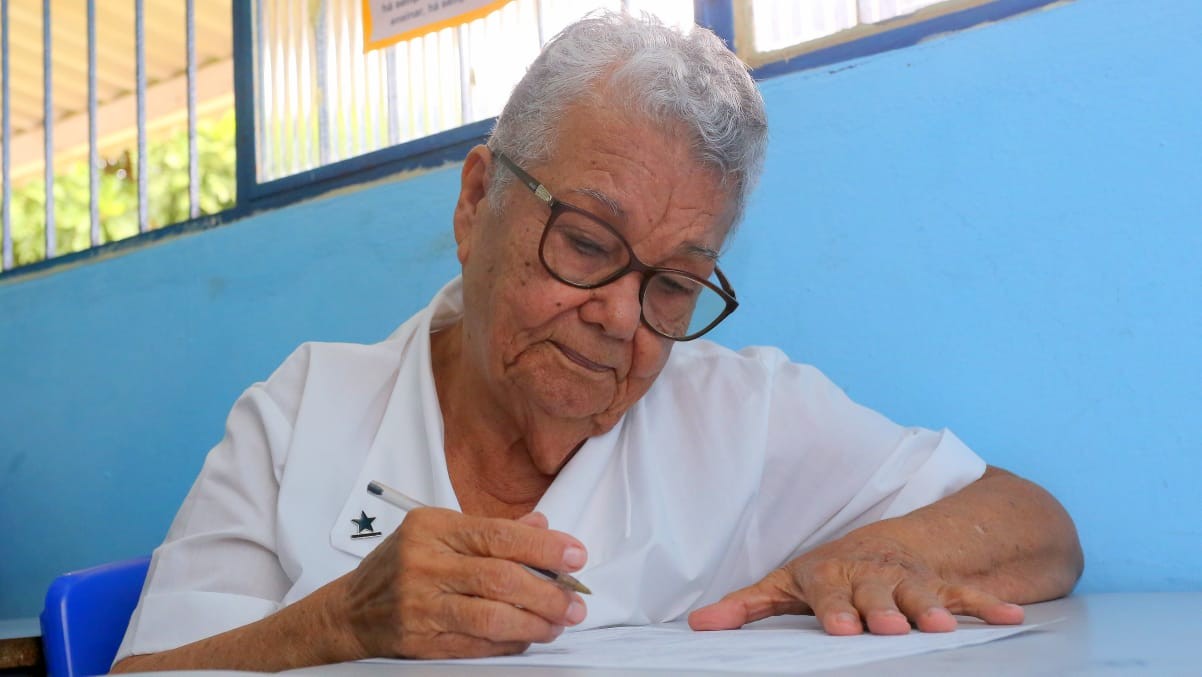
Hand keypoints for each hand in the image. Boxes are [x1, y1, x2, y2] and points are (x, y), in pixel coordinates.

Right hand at [335, 508, 587, 658]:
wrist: (350, 611)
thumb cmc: (401, 564)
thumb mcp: (438, 532)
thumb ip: (490, 530)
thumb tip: (543, 525)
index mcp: (433, 528)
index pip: (499, 535)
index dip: (544, 547)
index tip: (576, 556)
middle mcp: (424, 563)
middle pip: (500, 577)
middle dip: (547, 592)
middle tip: (575, 601)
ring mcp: (420, 604)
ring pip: (491, 616)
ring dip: (534, 622)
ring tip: (558, 623)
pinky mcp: (420, 640)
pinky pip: (476, 644)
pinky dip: (510, 642)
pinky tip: (528, 637)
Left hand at [688, 533, 1023, 634]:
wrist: (886, 543)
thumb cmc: (828, 576)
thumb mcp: (786, 585)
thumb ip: (747, 607)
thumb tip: (698, 627)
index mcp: (832, 578)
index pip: (831, 595)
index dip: (836, 610)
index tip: (840, 628)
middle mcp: (873, 576)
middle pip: (878, 595)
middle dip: (884, 610)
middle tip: (889, 627)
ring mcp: (910, 580)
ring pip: (923, 594)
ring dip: (933, 608)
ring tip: (942, 627)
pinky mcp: (944, 586)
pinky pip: (969, 595)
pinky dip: (991, 604)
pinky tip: (1014, 617)